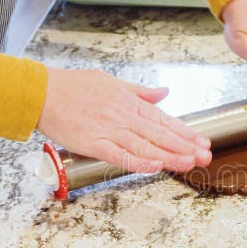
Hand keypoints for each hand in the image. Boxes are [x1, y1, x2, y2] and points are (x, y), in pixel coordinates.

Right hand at [37, 68, 210, 172]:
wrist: (42, 92)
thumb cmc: (73, 86)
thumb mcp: (112, 81)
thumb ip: (140, 91)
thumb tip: (164, 92)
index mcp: (129, 102)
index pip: (164, 120)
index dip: (185, 132)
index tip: (203, 142)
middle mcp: (124, 116)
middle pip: (160, 134)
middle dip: (185, 146)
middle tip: (205, 156)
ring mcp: (109, 130)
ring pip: (145, 145)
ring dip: (169, 155)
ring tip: (189, 163)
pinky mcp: (93, 143)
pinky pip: (119, 155)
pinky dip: (138, 161)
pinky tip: (155, 166)